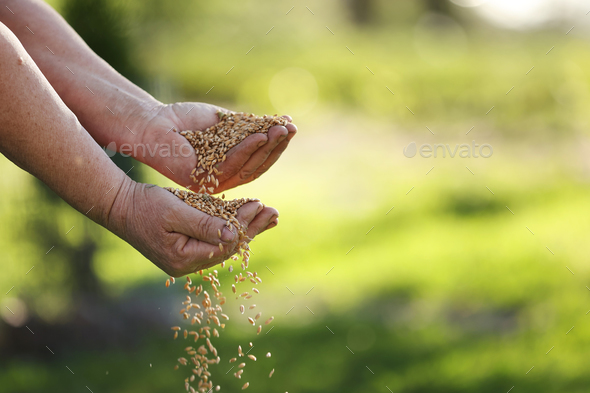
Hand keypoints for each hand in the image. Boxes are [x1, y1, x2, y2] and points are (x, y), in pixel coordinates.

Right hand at [107, 179, 278, 275]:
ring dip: (247, 227)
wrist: (120, 206)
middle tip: (274, 213)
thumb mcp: (175, 211)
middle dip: (252, 228)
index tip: (259, 204)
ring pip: (224, 242)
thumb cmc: (144, 206)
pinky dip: (231, 226)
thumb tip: (232, 233)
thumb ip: (203, 224)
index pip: (224, 244)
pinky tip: (246, 217)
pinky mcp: (187, 246)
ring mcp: (187, 257)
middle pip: (228, 246)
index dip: (244, 225)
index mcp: (184, 259)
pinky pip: (215, 238)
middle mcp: (187, 264)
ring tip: (269, 215)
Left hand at [135, 102, 296, 191]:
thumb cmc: (185, 120)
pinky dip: (247, 149)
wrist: (153, 123)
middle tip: (291, 128)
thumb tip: (282, 122)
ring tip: (280, 129)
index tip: (291, 126)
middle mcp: (224, 180)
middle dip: (276, 147)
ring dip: (267, 148)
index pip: (259, 160)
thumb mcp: (224, 123)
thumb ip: (249, 128)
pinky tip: (259, 135)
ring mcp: (213, 183)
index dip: (277, 144)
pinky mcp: (201, 180)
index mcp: (230, 168)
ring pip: (247, 168)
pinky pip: (229, 165)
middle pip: (257, 167)